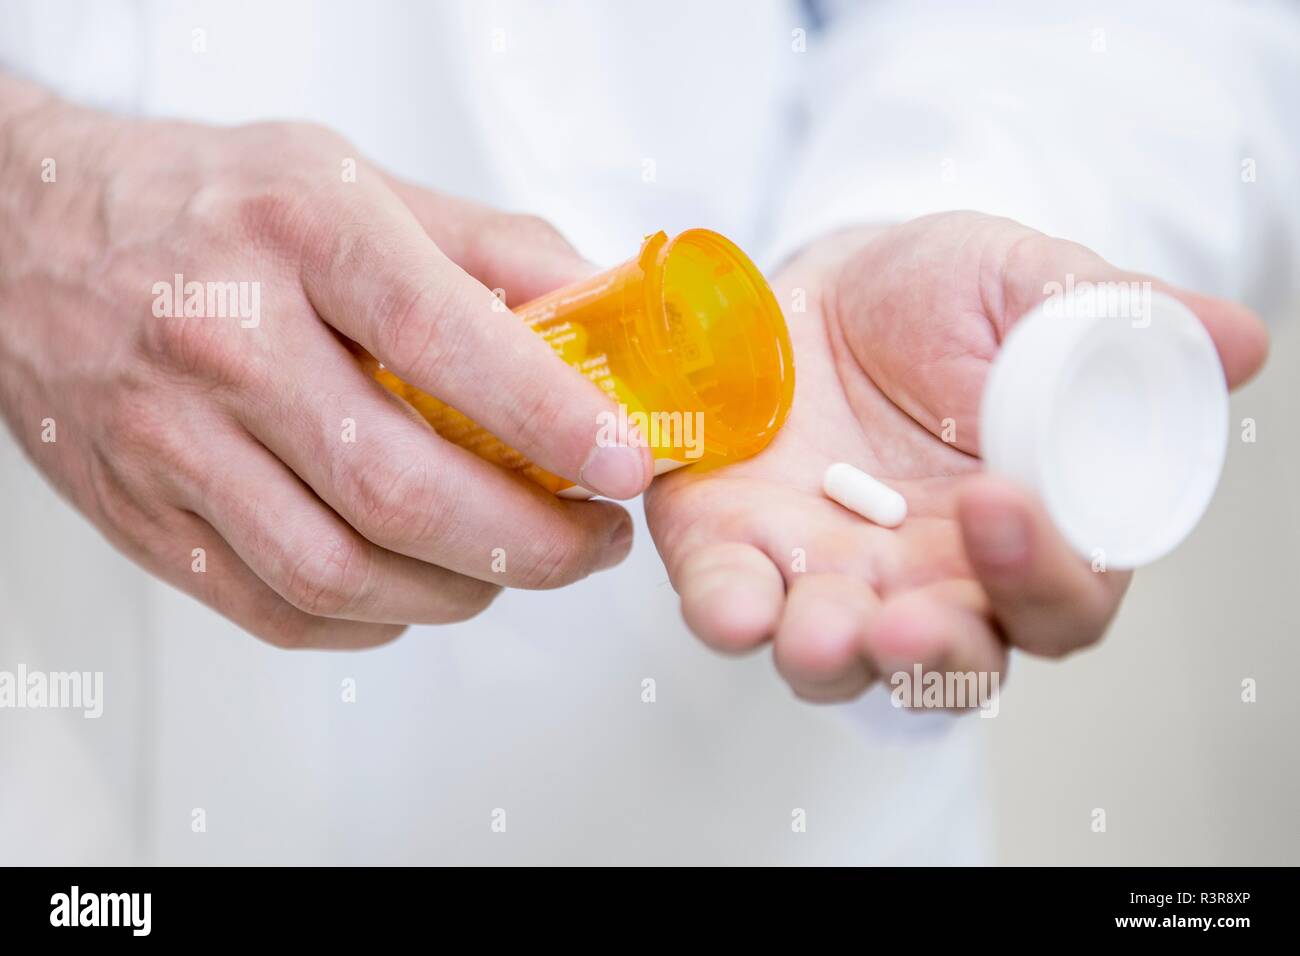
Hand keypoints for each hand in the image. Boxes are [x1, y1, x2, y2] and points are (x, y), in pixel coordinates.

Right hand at [0, 75, 650, 648]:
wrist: (27, 231)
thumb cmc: (208, 203)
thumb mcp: (356, 181)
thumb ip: (489, 250)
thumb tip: (603, 318)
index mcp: (299, 232)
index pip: (442, 339)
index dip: (551, 417)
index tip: (626, 465)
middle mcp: (225, 337)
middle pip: (398, 488)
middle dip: (528, 542)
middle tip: (592, 543)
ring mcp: (171, 438)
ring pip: (339, 571)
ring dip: (458, 594)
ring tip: (515, 567)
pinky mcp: (142, 513)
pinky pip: (274, 609)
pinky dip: (371, 622)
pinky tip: (415, 587)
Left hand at [645, 212, 1267, 701]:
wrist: (825, 283)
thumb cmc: (944, 297)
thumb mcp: (1030, 290)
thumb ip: (1117, 323)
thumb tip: (1234, 341)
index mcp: (1021, 531)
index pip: (1057, 601)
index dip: (1040, 575)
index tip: (997, 500)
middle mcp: (930, 578)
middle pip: (948, 661)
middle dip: (929, 654)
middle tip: (903, 624)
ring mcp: (830, 575)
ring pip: (838, 658)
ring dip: (827, 655)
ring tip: (816, 630)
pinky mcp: (736, 552)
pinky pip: (732, 605)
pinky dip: (729, 611)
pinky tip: (731, 605)